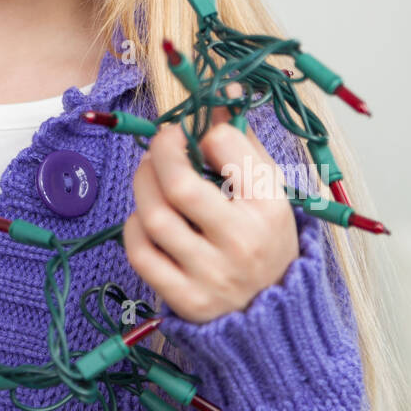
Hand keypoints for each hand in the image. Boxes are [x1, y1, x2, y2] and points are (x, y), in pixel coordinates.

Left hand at [122, 87, 299, 321]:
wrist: (276, 320)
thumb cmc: (267, 241)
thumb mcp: (269, 190)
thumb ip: (243, 142)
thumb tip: (222, 90)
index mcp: (271, 208)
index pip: (226, 147)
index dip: (203, 131)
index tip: (198, 134)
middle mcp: (241, 243)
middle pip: (179, 184)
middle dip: (159, 152)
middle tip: (161, 143)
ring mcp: (211, 275)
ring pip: (153, 216)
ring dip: (142, 183)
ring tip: (150, 174)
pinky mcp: (185, 300)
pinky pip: (139, 253)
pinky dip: (134, 226)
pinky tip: (146, 217)